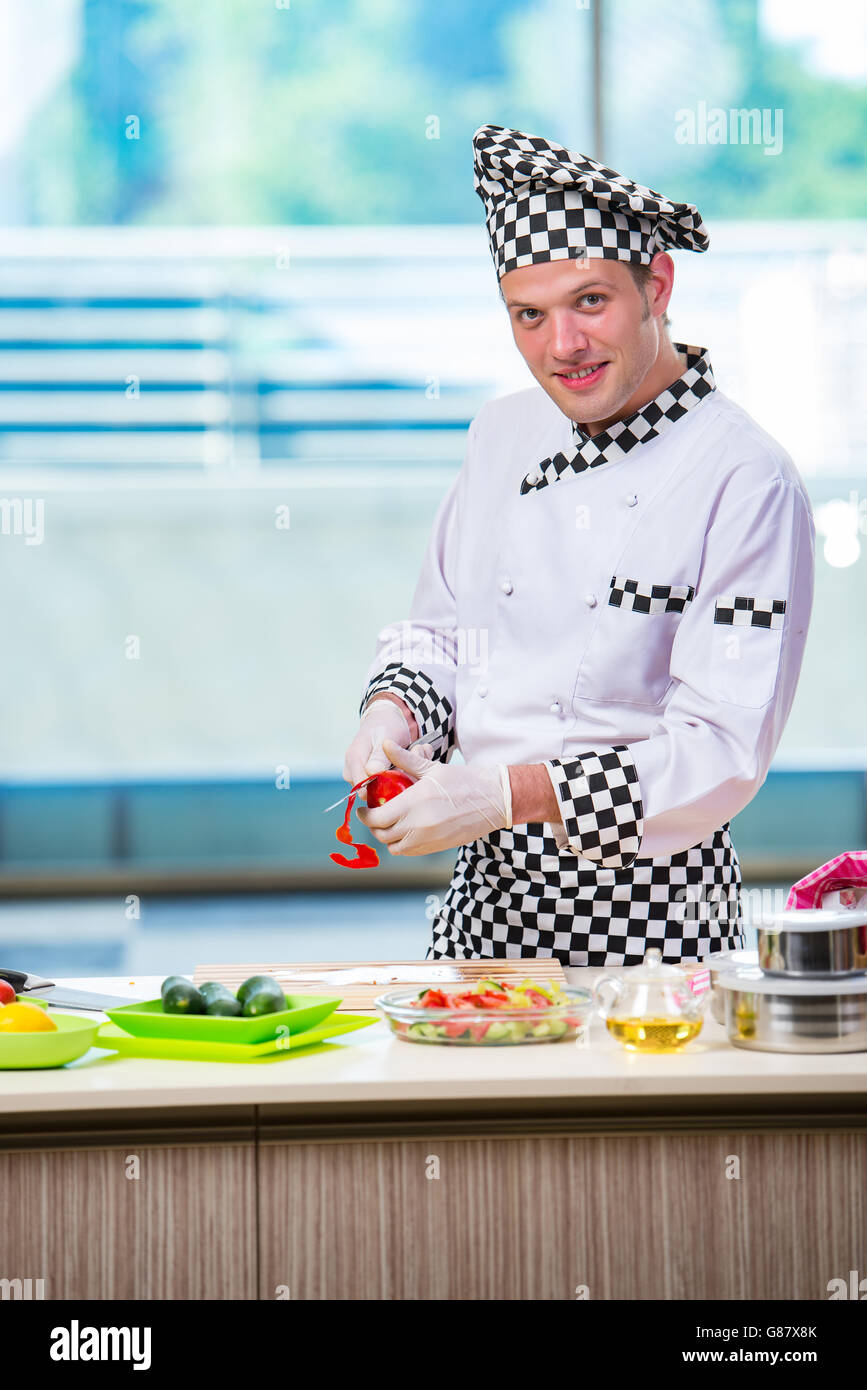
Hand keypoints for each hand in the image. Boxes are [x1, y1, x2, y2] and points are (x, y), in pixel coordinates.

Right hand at [343, 698, 415, 784]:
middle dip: (387, 786)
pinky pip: (373, 785)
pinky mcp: (360, 775)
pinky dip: (387, 780)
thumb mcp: (387, 737)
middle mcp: (350, 769)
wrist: (384, 718)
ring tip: (402, 768)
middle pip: (368, 792)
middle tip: (406, 772)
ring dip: (389, 783)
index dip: (382, 791)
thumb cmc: (387, 725)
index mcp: (354, 759)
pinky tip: (396, 769)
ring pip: (372, 790)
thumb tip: (371, 773)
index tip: (400, 783)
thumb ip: (379, 757)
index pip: (362, 790)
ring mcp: (354, 773)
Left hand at [355, 738, 511, 855]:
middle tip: (373, 814)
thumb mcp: (432, 767)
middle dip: (373, 825)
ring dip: (387, 837)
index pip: (378, 818)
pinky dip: (402, 844)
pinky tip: (404, 830)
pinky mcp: (437, 847)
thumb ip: (405, 759)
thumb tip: (384, 744)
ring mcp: (429, 839)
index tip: (364, 808)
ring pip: (394, 847)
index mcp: (415, 803)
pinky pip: (410, 851)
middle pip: (383, 834)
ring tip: (388, 823)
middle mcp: (419, 825)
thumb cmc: (464, 780)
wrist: (494, 800)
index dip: (366, 815)